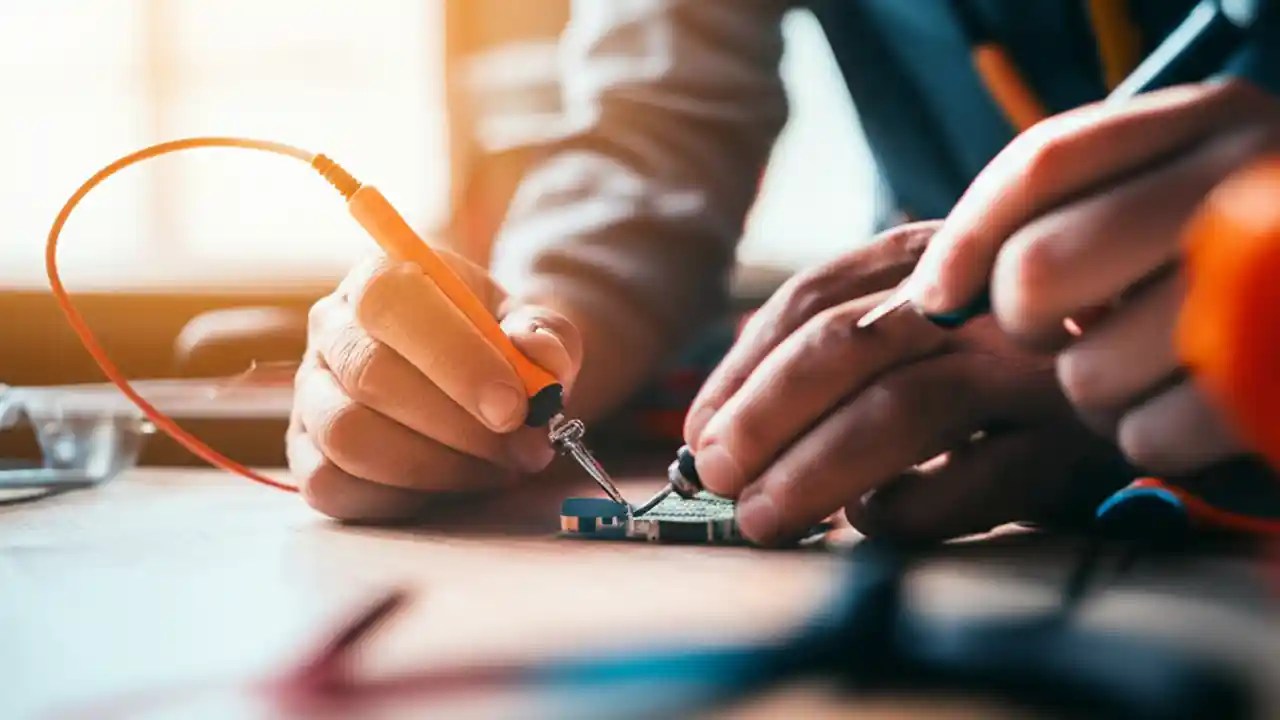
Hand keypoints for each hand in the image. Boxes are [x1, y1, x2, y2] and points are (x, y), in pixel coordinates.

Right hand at [289, 251, 581, 520]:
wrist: (456, 375)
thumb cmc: (486, 344)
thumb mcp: (525, 326)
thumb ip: (544, 335)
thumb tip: (540, 356)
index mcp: (378, 279)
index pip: (394, 301)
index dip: (455, 357)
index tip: (514, 407)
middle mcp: (331, 329)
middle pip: (370, 375)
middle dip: (459, 425)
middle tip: (523, 449)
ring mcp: (310, 394)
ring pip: (349, 437)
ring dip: (436, 465)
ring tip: (496, 469)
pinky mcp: (305, 455)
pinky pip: (334, 486)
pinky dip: (402, 497)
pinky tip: (449, 485)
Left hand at [683, 222, 1129, 544]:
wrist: (1137, 357)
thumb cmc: (992, 355)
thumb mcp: (915, 325)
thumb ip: (832, 355)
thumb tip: (709, 434)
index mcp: (926, 255)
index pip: (812, 297)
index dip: (741, 368)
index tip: (696, 429)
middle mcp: (974, 296)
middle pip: (847, 344)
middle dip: (764, 416)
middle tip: (716, 476)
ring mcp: (1027, 362)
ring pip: (904, 408)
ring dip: (815, 471)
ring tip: (762, 518)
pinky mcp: (1071, 436)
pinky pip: (980, 479)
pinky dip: (912, 509)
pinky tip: (872, 521)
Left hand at [909, 80, 1279, 475]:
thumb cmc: (1245, 257)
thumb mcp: (1179, 190)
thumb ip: (1075, 206)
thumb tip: (935, 291)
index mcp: (1208, 121)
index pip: (1044, 163)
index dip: (965, 239)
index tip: (934, 297)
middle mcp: (1245, 180)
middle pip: (1039, 270)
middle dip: (1024, 325)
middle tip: (1059, 333)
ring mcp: (1270, 281)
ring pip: (1087, 369)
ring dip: (1093, 391)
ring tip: (1142, 370)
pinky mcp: (1279, 382)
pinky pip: (1148, 437)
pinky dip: (1150, 440)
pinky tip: (1186, 412)